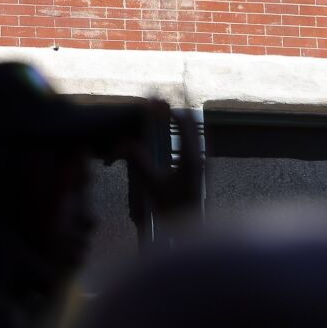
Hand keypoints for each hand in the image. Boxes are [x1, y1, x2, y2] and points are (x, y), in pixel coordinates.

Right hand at [125, 101, 201, 219]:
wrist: (192, 228)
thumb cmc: (173, 209)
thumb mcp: (153, 185)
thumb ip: (139, 162)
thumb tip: (122, 144)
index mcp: (191, 157)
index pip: (183, 123)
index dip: (167, 109)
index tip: (154, 99)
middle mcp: (201, 156)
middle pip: (190, 123)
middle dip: (173, 110)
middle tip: (157, 99)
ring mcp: (204, 163)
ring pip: (194, 133)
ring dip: (179, 121)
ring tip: (164, 112)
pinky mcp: (202, 170)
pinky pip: (193, 143)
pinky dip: (182, 133)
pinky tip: (173, 135)